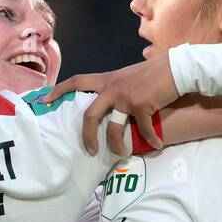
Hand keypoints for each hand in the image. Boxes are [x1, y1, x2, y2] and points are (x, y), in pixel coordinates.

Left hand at [46, 54, 179, 156]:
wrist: (176, 68)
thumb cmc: (154, 73)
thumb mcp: (128, 76)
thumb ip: (115, 87)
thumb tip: (109, 103)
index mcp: (107, 80)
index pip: (77, 81)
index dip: (59, 91)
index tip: (45, 100)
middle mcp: (112, 88)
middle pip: (89, 115)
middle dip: (87, 136)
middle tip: (89, 150)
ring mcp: (126, 97)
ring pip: (113, 129)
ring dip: (117, 145)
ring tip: (122, 153)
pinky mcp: (141, 105)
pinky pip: (142, 130)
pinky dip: (151, 139)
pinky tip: (156, 144)